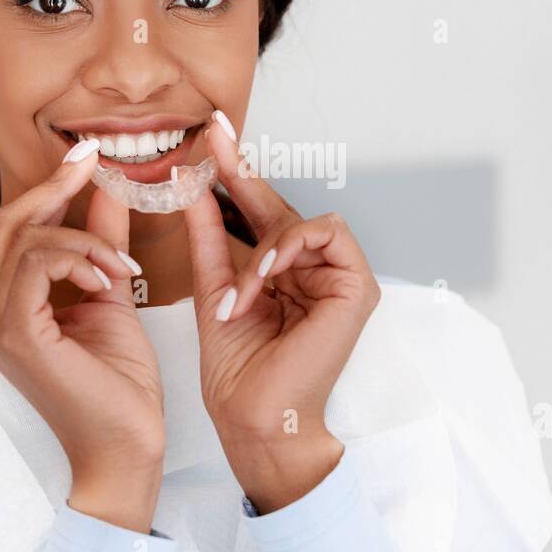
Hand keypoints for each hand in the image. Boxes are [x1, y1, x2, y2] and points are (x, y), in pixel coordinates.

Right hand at [0, 142, 164, 532]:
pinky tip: (109, 280)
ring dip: (85, 238)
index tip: (87, 157)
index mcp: (3, 307)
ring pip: (26, 238)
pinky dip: (80, 257)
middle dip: (55, 187)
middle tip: (95, 163)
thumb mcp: (110, 296)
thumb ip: (101, 245)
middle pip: (8, 224)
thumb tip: (107, 192)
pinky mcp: (15, 334)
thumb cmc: (119, 388)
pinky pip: (38, 262)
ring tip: (121, 268)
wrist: (127, 446)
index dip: (48, 188)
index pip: (12, 232)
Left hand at [182, 112, 381, 513]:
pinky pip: (326, 235)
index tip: (211, 133)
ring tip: (243, 291)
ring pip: (301, 222)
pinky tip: (267, 274)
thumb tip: (192, 183)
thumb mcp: (214, 287)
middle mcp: (314, 272)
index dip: (237, 172)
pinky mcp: (358, 287)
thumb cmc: (237, 370)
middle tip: (213, 139)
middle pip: (281, 209)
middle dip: (244, 175)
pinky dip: (291, 249)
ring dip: (264, 249)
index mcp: (282, 273)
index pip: (260, 212)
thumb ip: (209, 234)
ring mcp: (339, 279)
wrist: (252, 417)